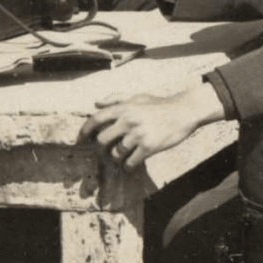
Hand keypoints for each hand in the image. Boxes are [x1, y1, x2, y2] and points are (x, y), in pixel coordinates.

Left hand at [83, 82, 225, 170]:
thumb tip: (96, 103)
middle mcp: (128, 120)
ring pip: (116, 154)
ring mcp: (138, 135)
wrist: (183, 112)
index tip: (79, 140)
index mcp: (124, 108)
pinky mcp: (149, 147)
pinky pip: (130, 162)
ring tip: (123, 156)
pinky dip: (128, 166)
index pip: (96, 119)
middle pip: (102, 140)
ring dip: (117, 158)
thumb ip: (116, 98)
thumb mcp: (137, 97)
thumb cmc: (159, 105)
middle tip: (105, 152)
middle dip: (101, 148)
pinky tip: (132, 163)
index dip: (84, 130)